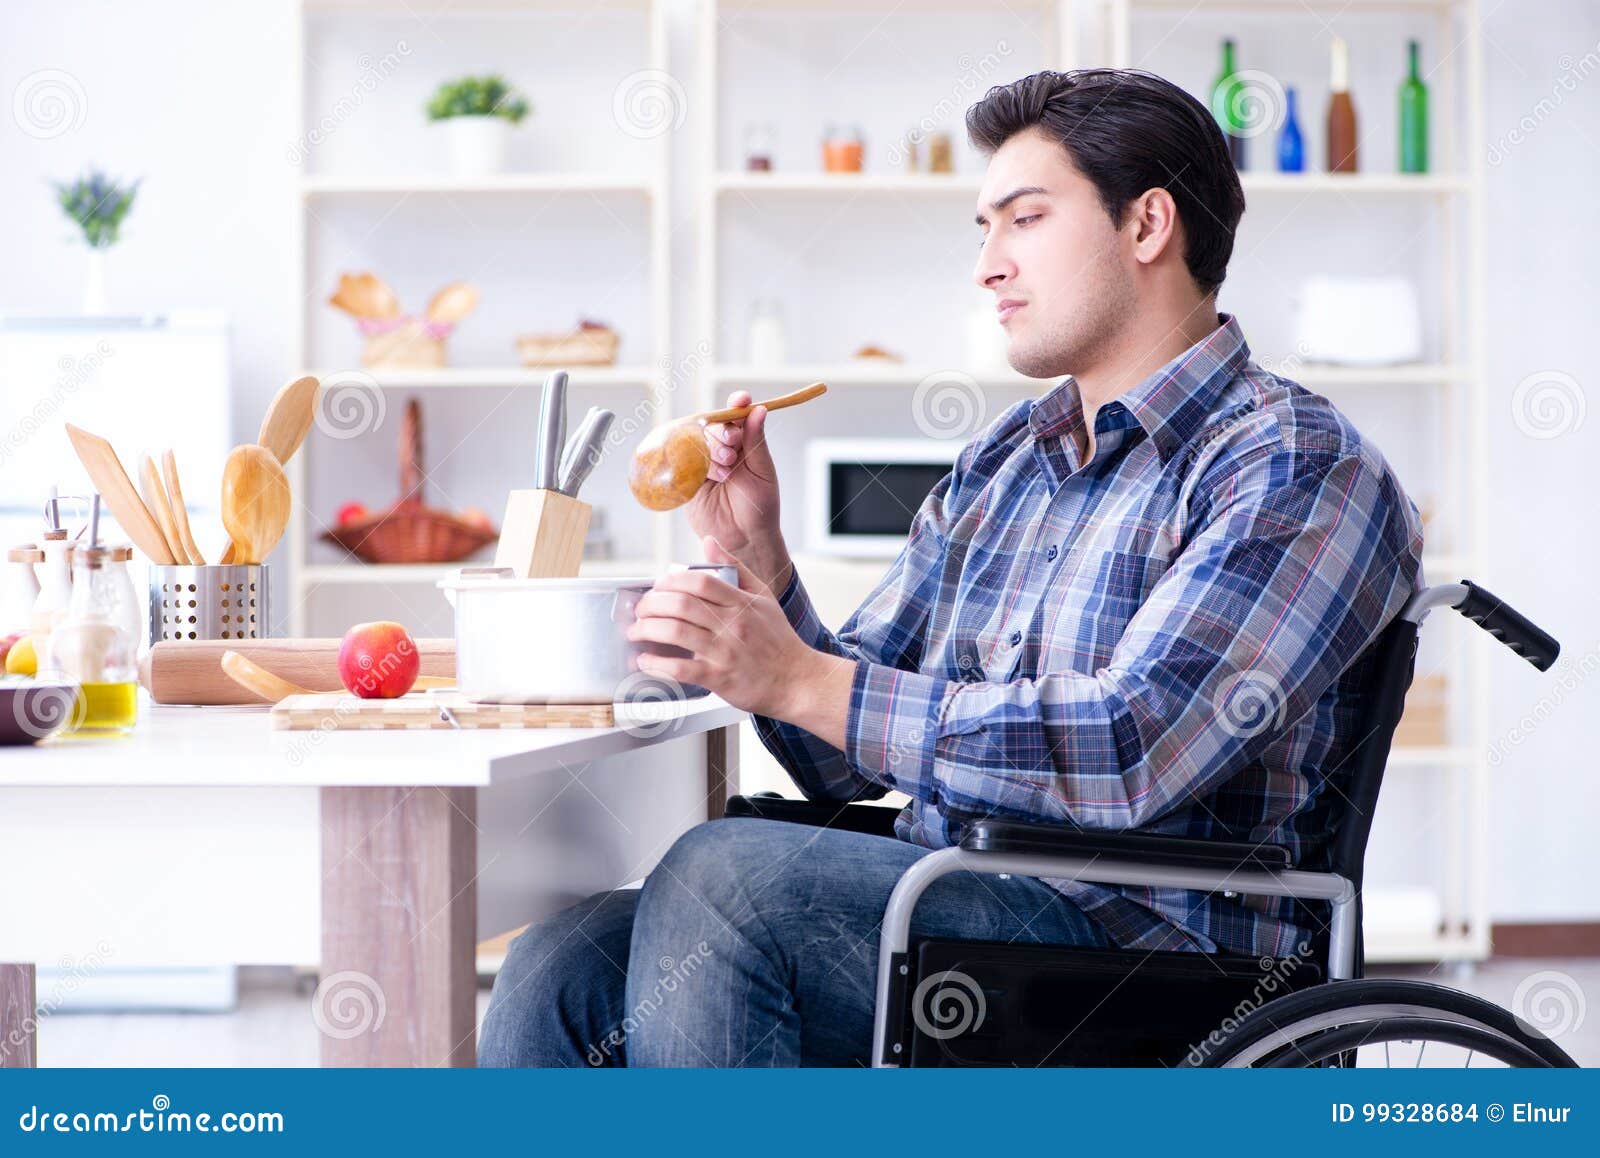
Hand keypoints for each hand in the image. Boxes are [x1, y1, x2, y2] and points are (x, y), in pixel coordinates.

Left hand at [627, 538, 813, 717]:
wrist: (798, 681)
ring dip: (648, 630)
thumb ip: (735, 568)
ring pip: (676, 633)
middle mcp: (732, 625)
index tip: (658, 586)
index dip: (672, 581)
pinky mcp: (719, 678)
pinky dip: (657, 664)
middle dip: (652, 604)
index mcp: (741, 603)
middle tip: (641, 609)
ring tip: (636, 631)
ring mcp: (725, 652)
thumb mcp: (763, 597)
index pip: (700, 582)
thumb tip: (708, 541)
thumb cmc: (779, 641)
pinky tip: (645, 661)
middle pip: (682, 605)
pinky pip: (681, 669)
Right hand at [682, 390, 792, 594]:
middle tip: (732, 453)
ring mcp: (705, 464)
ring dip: (711, 452)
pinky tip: (701, 473)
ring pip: (699, 442)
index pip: (739, 417)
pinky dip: (692, 464)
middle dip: (723, 434)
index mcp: (746, 445)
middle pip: (715, 426)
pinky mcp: (689, 479)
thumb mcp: (762, 473)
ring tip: (725, 473)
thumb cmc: (760, 508)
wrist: (743, 540)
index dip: (737, 404)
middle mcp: (725, 450)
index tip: (740, 399)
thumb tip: (759, 410)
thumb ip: (757, 442)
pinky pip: (684, 463)